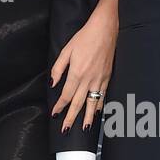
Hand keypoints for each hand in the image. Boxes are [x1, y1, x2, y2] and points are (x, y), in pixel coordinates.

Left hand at [50, 6, 117, 134]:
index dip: (60, 106)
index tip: (55, 114)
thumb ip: (58, 69)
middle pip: (78, 103)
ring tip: (83, 128)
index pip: (66, 95)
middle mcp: (89, 79)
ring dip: (87, 117)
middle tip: (65, 130)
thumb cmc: (85, 38)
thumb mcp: (67, 50)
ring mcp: (100, 79)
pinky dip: (99, 105)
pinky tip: (96, 112)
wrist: (105, 30)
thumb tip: (52, 84)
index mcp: (77, 73)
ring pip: (92, 103)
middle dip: (71, 118)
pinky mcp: (107, 77)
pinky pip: (102, 95)